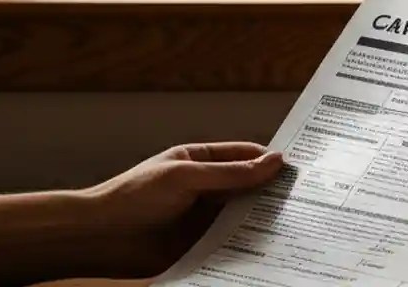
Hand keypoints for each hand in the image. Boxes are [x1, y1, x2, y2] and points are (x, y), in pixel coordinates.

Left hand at [79, 142, 283, 277]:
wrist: (99, 238)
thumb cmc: (134, 196)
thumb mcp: (185, 177)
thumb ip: (230, 173)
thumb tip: (273, 162)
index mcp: (199, 160)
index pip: (244, 156)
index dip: (271, 161)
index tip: (302, 170)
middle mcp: (205, 188)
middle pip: (248, 188)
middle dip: (273, 193)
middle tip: (308, 201)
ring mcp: (202, 218)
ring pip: (243, 218)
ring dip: (264, 222)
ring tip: (297, 227)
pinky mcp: (199, 246)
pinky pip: (230, 244)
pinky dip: (248, 246)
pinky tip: (269, 250)